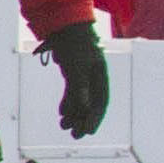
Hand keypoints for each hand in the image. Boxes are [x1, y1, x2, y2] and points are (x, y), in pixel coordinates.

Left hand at [43, 21, 109, 137]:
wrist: (64, 27)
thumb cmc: (74, 45)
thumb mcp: (76, 67)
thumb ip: (79, 87)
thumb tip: (82, 108)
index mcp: (101, 76)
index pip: (101, 102)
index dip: (95, 118)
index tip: (88, 132)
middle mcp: (95, 77)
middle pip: (91, 104)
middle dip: (83, 120)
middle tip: (75, 135)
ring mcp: (84, 75)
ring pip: (81, 99)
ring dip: (73, 114)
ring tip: (64, 126)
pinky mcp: (73, 73)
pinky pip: (72, 92)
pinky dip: (68, 103)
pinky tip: (62, 114)